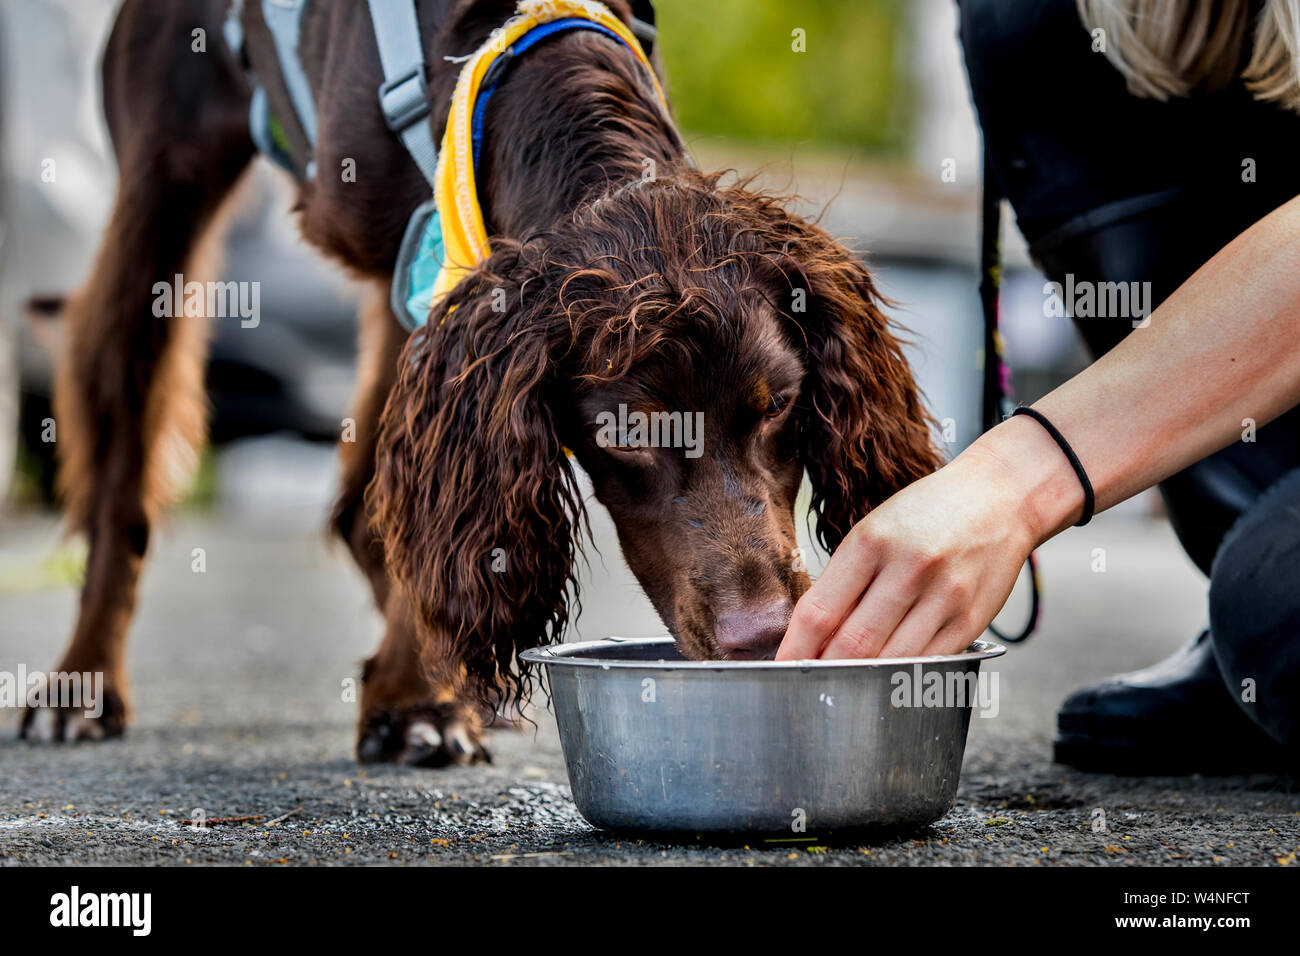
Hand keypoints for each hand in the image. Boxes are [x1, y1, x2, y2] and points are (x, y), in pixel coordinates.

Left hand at [777, 416, 1082, 659]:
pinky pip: (926, 665)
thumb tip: (810, 637)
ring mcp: (944, 597)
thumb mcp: (874, 531)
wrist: (1001, 498)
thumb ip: (844, 581)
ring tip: (841, 691)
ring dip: (860, 683)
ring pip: (890, 662)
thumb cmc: (927, 514)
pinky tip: (884, 682)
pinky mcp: (971, 621)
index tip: (780, 669)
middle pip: (852, 644)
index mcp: (871, 542)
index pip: (819, 611)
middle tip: (807, 688)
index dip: (795, 650)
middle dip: (824, 673)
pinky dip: (899, 678)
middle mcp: (909, 569)